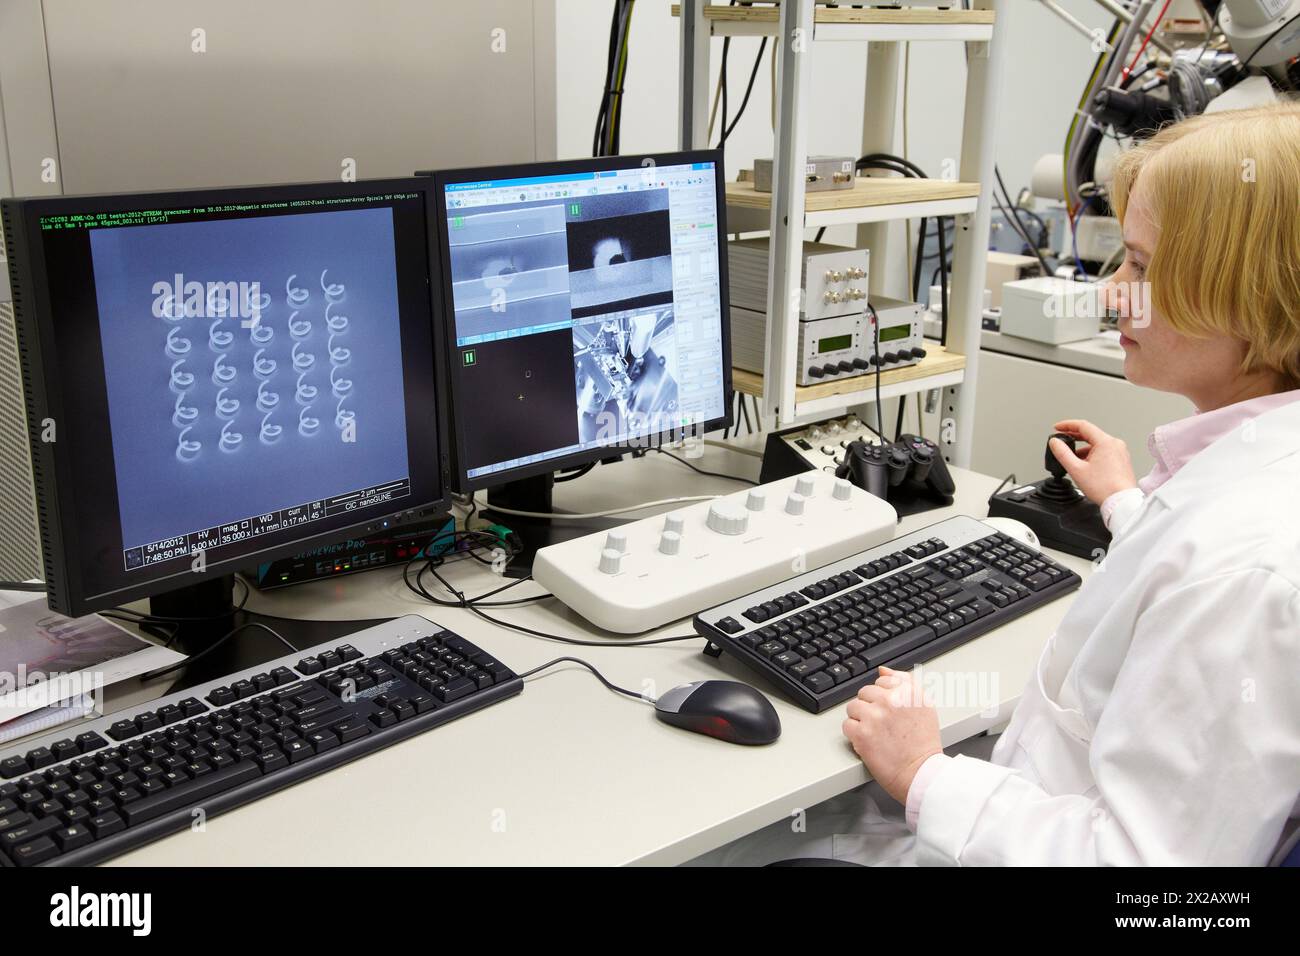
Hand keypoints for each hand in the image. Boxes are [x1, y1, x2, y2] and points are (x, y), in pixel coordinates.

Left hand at [842, 667, 941, 804]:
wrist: (921, 774)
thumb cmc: (923, 744)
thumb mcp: (924, 706)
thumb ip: (904, 682)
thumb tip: (882, 670)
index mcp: (908, 691)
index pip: (881, 681)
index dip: (883, 698)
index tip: (889, 711)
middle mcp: (892, 700)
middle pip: (865, 693)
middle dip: (870, 708)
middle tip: (883, 726)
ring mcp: (875, 716)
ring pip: (853, 707)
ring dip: (860, 720)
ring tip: (876, 734)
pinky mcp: (862, 733)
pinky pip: (847, 725)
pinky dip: (854, 735)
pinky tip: (869, 742)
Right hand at [1050, 419, 1137, 504]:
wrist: (1121, 502)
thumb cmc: (1104, 488)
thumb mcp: (1076, 469)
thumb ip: (1062, 453)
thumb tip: (1055, 442)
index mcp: (1106, 442)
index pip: (1083, 425)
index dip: (1067, 425)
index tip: (1057, 427)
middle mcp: (1115, 444)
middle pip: (1091, 434)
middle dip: (1074, 437)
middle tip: (1062, 440)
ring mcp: (1120, 452)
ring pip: (1097, 444)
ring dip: (1083, 448)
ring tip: (1073, 459)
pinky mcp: (1121, 460)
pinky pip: (1104, 451)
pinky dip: (1092, 454)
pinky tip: (1085, 465)